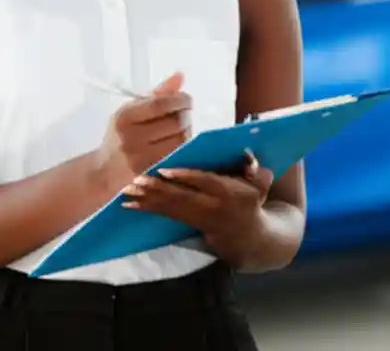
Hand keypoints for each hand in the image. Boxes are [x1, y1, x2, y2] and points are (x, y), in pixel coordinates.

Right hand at [93, 72, 192, 190]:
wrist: (104, 170)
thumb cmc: (120, 136)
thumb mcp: (131, 111)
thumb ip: (157, 94)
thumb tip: (180, 76)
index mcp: (125, 117)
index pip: (160, 104)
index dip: (180, 99)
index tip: (185, 99)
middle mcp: (131, 137)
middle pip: (174, 122)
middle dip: (186, 115)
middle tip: (185, 113)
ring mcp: (140, 157)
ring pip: (180, 140)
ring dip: (186, 131)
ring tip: (180, 128)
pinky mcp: (149, 172)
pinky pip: (176, 156)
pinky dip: (182, 147)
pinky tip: (177, 142)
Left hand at [121, 151, 275, 262]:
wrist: (248, 236)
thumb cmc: (253, 200)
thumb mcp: (262, 184)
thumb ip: (256, 169)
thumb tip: (246, 153)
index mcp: (229, 193)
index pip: (205, 183)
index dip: (186, 177)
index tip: (165, 171)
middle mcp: (211, 206)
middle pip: (181, 197)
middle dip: (157, 190)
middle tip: (136, 182)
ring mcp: (198, 217)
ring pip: (170, 208)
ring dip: (147, 200)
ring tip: (127, 191)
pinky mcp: (187, 223)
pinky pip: (165, 215)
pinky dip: (146, 209)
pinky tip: (128, 205)